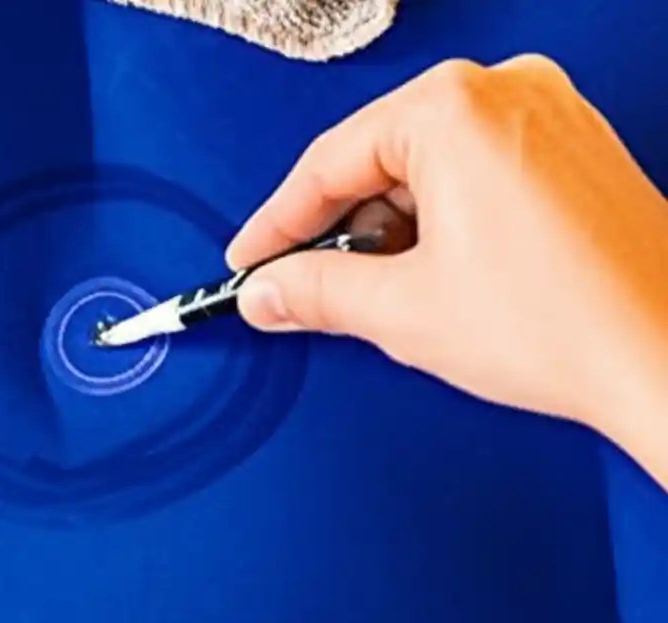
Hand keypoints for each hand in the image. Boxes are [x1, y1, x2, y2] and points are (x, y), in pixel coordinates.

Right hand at [227, 55, 667, 474]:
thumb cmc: (568, 324)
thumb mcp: (403, 311)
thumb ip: (315, 291)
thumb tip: (268, 290)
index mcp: (454, 110)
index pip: (328, 164)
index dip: (277, 224)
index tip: (250, 259)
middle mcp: (506, 93)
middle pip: (379, 158)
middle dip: (338, 228)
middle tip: (303, 286)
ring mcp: (550, 115)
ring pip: (430, 165)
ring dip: (393, 227)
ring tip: (386, 292)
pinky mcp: (576, 148)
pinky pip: (480, 169)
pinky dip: (445, 217)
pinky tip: (439, 272)